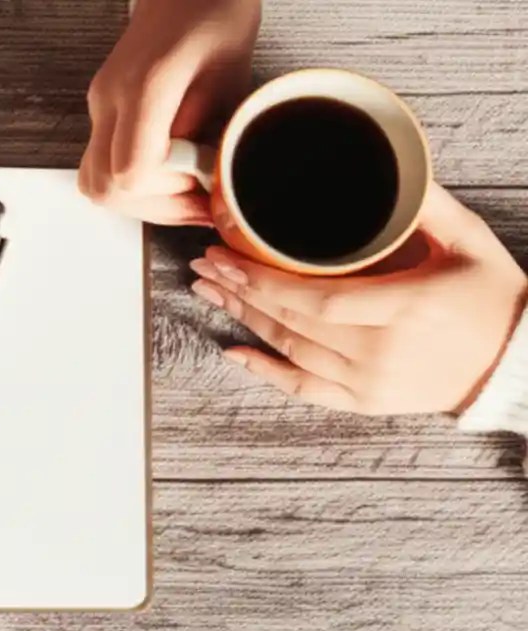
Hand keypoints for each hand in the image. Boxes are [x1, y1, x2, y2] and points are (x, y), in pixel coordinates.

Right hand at [78, 0, 260, 224]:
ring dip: (141, 202)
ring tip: (185, 193)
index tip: (203, 184)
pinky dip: (133, 186)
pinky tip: (168, 177)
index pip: (132, 171)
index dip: (169, 192)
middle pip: (105, 187)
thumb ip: (216, 133)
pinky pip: (101, 167)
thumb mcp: (232, 74)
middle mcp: (109, 99)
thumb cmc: (213, 16)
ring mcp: (99, 106)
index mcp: (145, 85)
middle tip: (198, 202)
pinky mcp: (102, 112)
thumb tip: (211, 185)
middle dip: (156, 207)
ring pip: (95, 185)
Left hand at [188, 183, 527, 414]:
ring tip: (210, 289)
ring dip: (243, 320)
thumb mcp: (468, 240)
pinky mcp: (365, 402)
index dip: (264, 279)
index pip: (316, 297)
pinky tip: (233, 351)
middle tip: (205, 263)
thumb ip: (424, 203)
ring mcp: (370, 383)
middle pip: (292, 322)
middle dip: (240, 290)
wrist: (518, 363)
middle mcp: (382, 351)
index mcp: (406, 307)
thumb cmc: (492, 295)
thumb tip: (386, 158)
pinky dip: (265, 372)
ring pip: (290, 351)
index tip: (228, 253)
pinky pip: (304, 390)